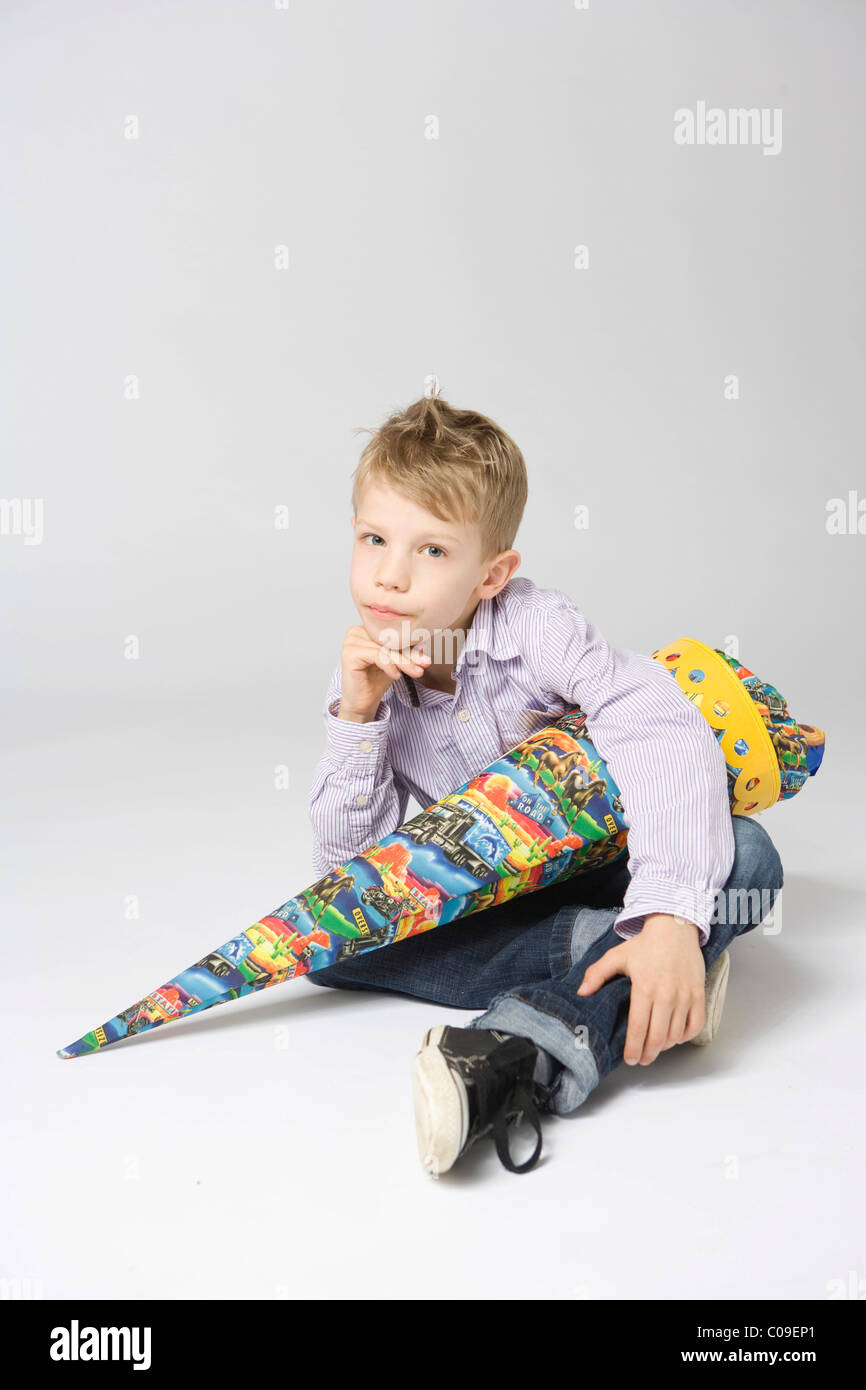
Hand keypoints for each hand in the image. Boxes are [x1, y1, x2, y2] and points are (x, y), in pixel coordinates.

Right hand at [338, 624, 430, 721]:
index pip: (392, 634)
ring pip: (385, 649)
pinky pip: (376, 656)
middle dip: (410, 654)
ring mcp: (351, 642)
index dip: (411, 645)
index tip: (426, 657)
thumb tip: (423, 644)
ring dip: (403, 662)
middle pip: (389, 641)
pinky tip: (397, 676)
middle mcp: (356, 632)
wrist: (362, 703)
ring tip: (416, 672)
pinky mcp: (349, 654)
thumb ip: (406, 651)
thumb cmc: (375, 681)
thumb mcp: (396, 663)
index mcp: (366, 629)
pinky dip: (389, 666)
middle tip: (425, 664)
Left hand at [576, 913, 706, 1065]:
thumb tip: (581, 993)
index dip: (632, 1049)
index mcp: (644, 988)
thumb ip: (597, 974)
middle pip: (658, 1038)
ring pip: (677, 1034)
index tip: (629, 1059)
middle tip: (641, 1059)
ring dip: (665, 1047)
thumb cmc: (645, 944)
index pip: (638, 1028)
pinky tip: (676, 1037)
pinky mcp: (699, 994)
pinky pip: (696, 1024)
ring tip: (655, 1048)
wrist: (675, 928)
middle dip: (648, 1054)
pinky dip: (686, 1036)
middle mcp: (666, 994)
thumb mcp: (616, 956)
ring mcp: (685, 996)